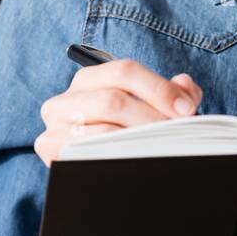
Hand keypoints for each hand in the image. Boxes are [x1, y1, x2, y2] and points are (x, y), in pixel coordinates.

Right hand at [34, 58, 202, 165]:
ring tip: (162, 148)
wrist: (92, 164)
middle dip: (151, 117)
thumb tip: (185, 87)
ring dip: (140, 141)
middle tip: (175, 133)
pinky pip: (88, 154)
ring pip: (103, 131)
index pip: (124, 71)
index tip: (186, 109)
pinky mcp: (50, 151)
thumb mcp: (146, 106)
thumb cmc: (123, 129)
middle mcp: (66, 98)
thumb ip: (171, 92)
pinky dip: (119, 158)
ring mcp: (54, 126)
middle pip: (113, 100)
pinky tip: (138, 161)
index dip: (159, 88)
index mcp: (89, 79)